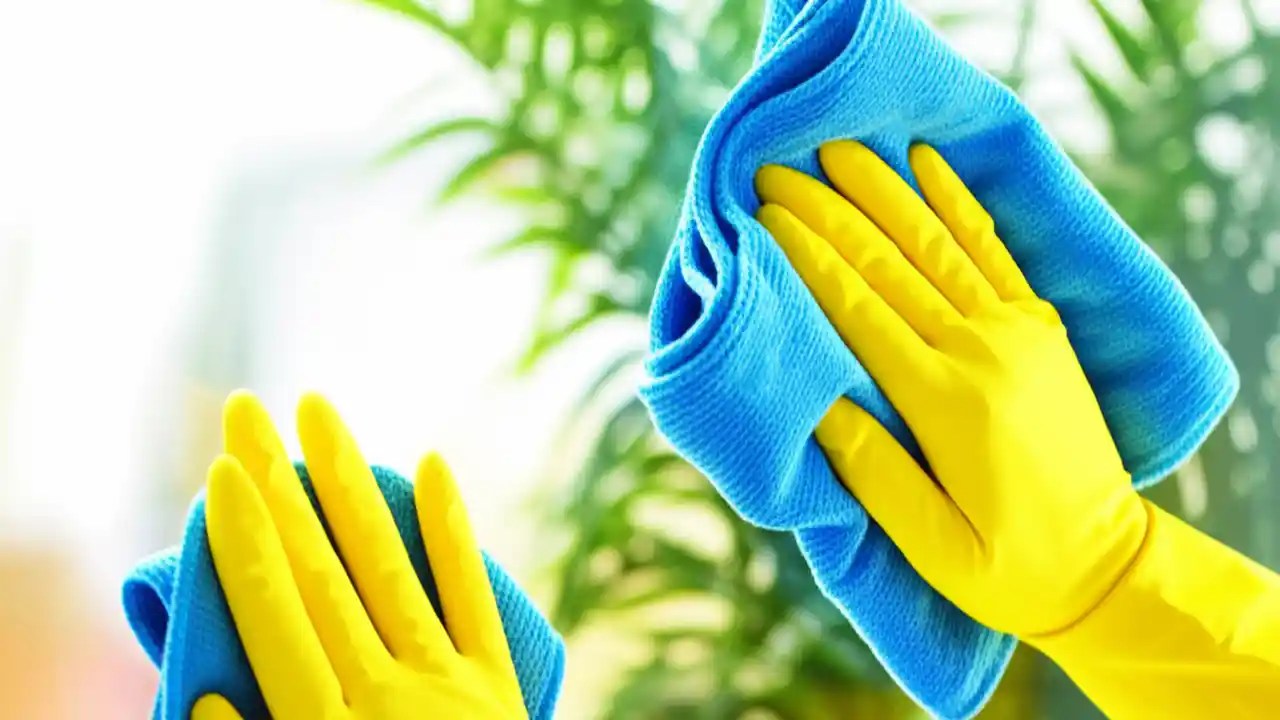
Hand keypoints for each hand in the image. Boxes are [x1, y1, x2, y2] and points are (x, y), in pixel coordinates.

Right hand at [190, 392, 525, 718]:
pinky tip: (433, 462)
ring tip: (317, 411)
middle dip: (281, 488)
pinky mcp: (498, 686)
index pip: (275, 621)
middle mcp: (386, 699)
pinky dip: (452, 533)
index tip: (222, 471)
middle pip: (322, 576)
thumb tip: (204, 691)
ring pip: (389, 568)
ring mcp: (448, 686)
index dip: (246, 545)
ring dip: (350, 486)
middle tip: (247, 409)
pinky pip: (473, 599)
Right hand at [754, 142, 1149, 637]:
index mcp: (943, 401)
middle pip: (887, 263)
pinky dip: (957, 202)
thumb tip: (812, 395)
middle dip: (824, 212)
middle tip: (771, 173)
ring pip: (935, 242)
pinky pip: (992, 249)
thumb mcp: (930, 545)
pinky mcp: (1040, 328)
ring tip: (835, 149)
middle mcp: (980, 351)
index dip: (804, 257)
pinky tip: (927, 162)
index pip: (857, 308)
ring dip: (882, 190)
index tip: (759, 216)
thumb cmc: (1006, 570)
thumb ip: (872, 468)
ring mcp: (1016, 332)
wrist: (1106, 567)